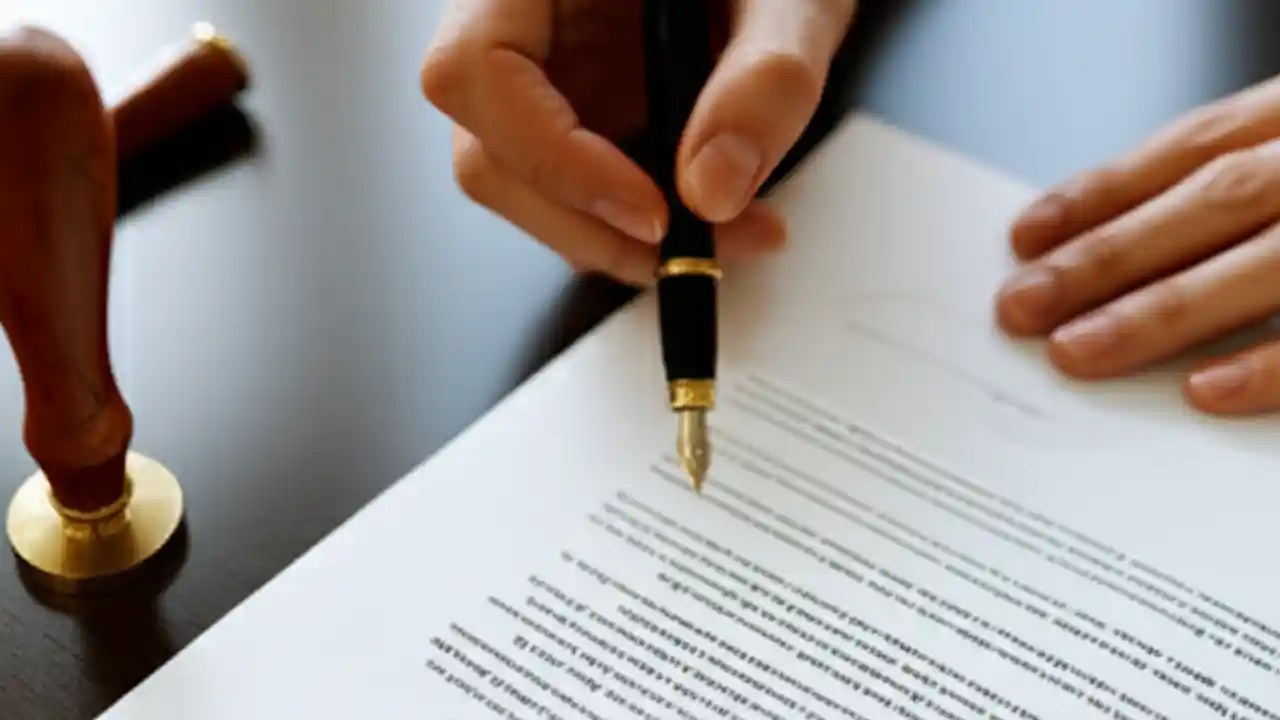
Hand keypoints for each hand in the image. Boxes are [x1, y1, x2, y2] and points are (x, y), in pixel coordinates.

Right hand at [420, 0, 855, 285]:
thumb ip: (765, 80)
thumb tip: (712, 193)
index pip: (479, 67)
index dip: (554, 156)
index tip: (650, 212)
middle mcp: (511, 18)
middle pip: (485, 149)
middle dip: (588, 226)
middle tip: (692, 252)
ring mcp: (534, 71)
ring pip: (518, 187)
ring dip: (612, 240)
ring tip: (727, 237)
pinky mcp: (564, 110)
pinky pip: (564, 191)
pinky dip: (628, 228)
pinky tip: (707, 220)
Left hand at [996, 75, 1279, 414]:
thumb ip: (1226, 189)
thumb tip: (1105, 243)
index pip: (1191, 148)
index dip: (1103, 192)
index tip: (1024, 237)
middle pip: (1210, 201)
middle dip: (1106, 256)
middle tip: (1021, 308)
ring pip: (1263, 262)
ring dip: (1161, 310)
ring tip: (1076, 351)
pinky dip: (1269, 364)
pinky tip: (1202, 391)